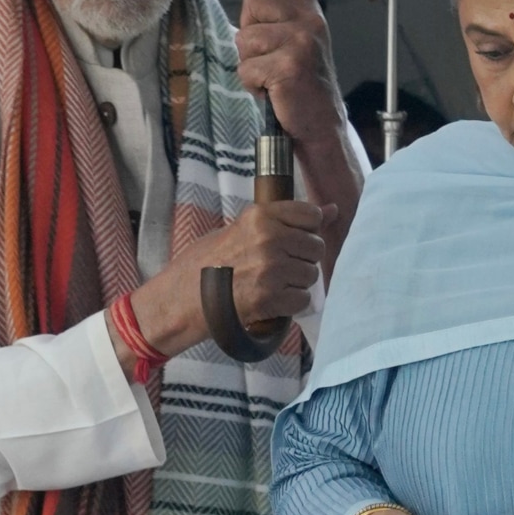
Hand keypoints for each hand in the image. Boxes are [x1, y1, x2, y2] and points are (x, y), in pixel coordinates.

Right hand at [115, 201, 329, 369]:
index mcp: (260, 216)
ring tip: (270, 284)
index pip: (311, 215)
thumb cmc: (205, 262)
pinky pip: (302, 299)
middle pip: (315, 247)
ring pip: (310, 275)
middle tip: (277, 266)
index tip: (294, 238)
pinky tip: (270, 300)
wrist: (180, 299)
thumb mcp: (241, 229)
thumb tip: (332, 210)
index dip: (307, 229)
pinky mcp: (271, 298)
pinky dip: (290, 304)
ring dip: (296, 283)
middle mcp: (269, 239)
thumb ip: (285, 220)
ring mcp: (271, 270)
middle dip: (302, 258)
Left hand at [237, 0, 345, 146]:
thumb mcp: (297, 38)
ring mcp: (300, 42)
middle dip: (248, 31)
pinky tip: (271, 90)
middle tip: (267, 55)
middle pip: (252, 2)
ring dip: (249, 62)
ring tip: (270, 75)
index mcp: (310, 9)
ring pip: (244, 38)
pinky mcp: (288, 66)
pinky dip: (251, 84)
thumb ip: (277, 15)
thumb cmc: (302, 82)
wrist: (321, 121)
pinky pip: (246, 67)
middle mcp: (309, 20)